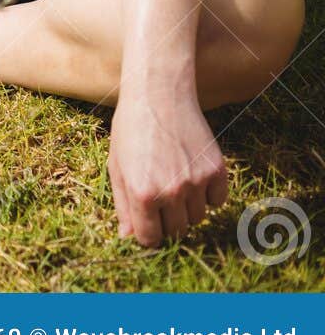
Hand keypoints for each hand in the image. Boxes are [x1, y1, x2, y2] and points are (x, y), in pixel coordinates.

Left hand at [108, 91, 227, 246]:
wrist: (159, 96)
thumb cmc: (131, 131)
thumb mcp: (116, 167)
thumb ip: (123, 205)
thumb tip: (127, 237)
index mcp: (142, 193)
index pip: (151, 238)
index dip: (148, 234)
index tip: (147, 224)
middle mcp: (171, 191)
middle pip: (176, 231)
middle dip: (167, 221)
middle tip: (159, 198)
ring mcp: (197, 181)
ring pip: (197, 218)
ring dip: (187, 207)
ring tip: (173, 179)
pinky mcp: (217, 170)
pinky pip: (217, 201)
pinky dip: (208, 194)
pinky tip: (192, 172)